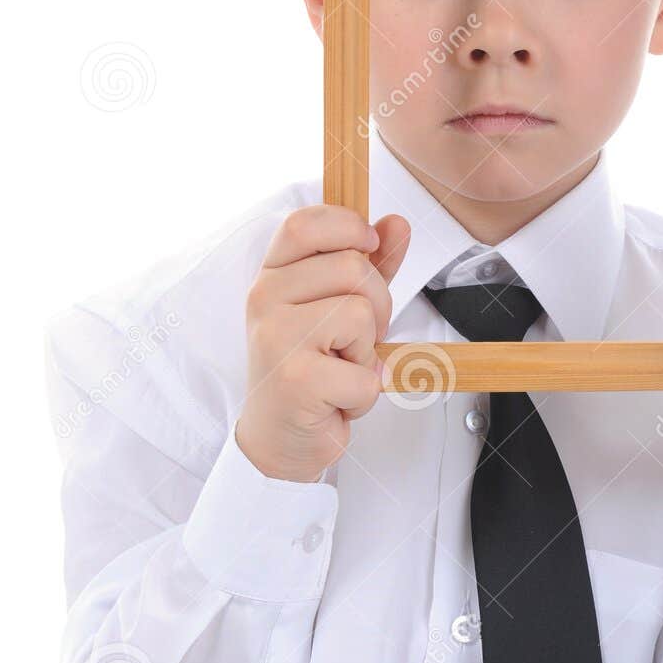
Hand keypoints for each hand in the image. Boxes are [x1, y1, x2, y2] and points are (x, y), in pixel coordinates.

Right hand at [235, 205, 411, 480]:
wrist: (279, 437)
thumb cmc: (309, 368)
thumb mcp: (338, 307)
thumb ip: (369, 265)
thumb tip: (396, 224)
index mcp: (273, 276)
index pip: (304, 224)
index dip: (347, 225)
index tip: (369, 246)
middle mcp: (265, 299)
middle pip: (352, 267)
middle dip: (377, 306)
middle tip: (356, 340)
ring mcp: (277, 337)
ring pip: (361, 313)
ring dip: (368, 351)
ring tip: (342, 368)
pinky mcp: (296, 378)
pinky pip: (365, 370)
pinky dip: (364, 392)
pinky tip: (337, 399)